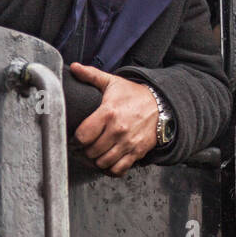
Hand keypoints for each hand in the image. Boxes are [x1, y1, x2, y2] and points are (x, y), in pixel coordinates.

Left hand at [69, 62, 158, 176]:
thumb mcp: (113, 82)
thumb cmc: (134, 95)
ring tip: (95, 154)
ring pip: (103, 162)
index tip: (76, 138)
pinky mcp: (137, 152)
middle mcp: (118, 130)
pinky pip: (119, 169)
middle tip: (84, 147)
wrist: (162, 104)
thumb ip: (91, 76)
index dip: (76, 139)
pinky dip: (110, 169)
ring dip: (96, 160)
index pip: (83, 136)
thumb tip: (74, 68)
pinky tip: (108, 162)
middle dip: (84, 151)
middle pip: (91, 151)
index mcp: (108, 113)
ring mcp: (128, 143)